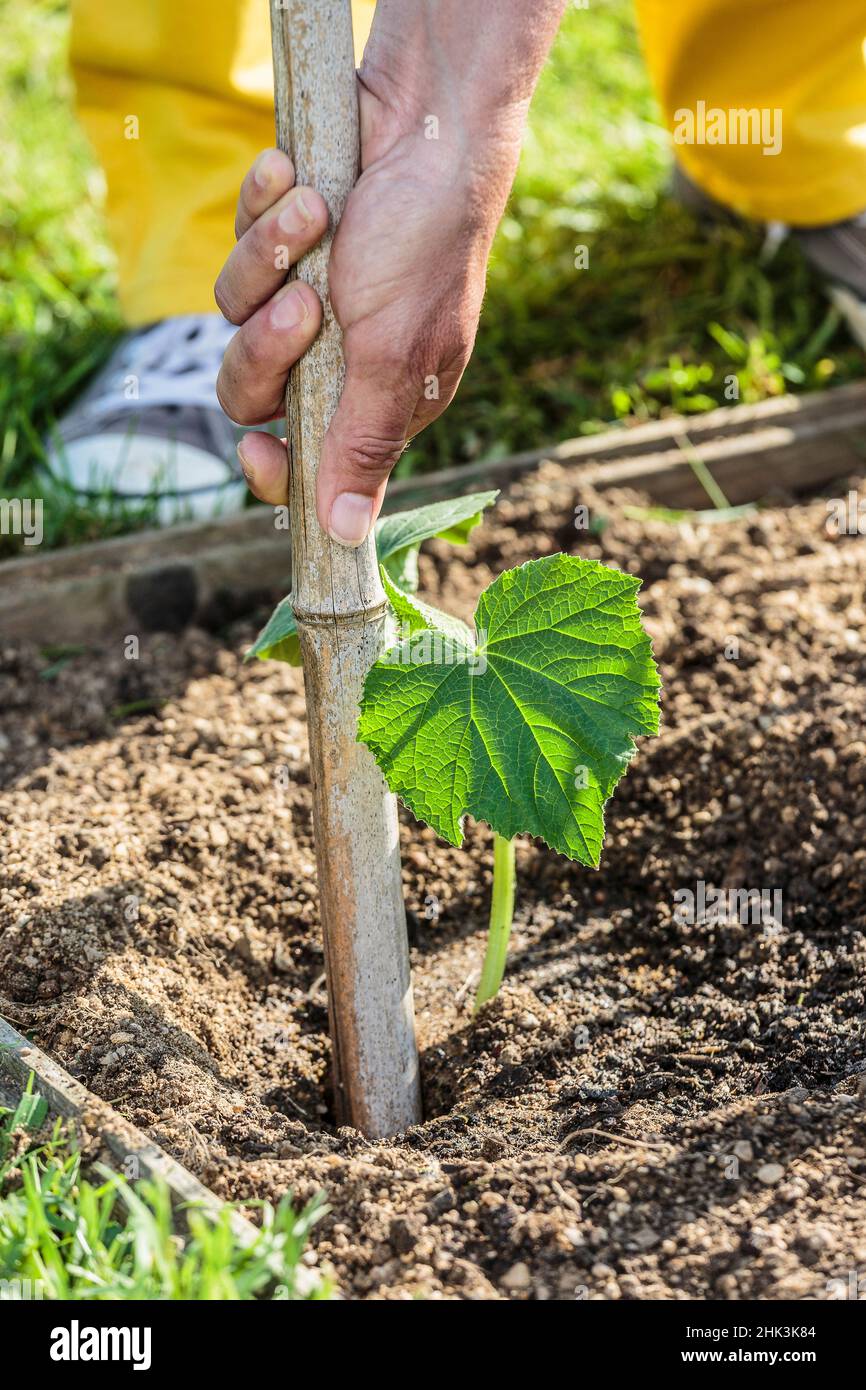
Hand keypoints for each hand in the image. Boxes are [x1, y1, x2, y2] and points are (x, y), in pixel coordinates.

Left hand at [215, 85, 519, 545]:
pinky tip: (302, 178)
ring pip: (234, 314)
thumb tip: (348, 534)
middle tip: (302, 305)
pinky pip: (238, 243)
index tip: (257, 449)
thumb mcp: (395, 357)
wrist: (427, 120)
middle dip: (264, 349)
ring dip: (267, 261)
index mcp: (376, 401)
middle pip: (250, 394)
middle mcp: (336, 358)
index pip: (308, 466)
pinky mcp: (281, 241)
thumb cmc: (427, 243)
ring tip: (313, 214)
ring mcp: (305, 295)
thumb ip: (363, 445)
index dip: (273, 469)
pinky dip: (264, 208)